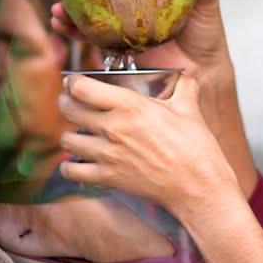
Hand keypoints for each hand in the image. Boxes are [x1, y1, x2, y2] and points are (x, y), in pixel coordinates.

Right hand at [50, 0, 230, 74]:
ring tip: (55, 10)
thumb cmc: (205, 34)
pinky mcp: (114, 49)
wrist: (202, 71)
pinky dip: (73, 33)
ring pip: (85, 15)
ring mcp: (117, 27)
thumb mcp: (208, 6)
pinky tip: (60, 27)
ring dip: (66, 12)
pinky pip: (89, 40)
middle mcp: (126, 5)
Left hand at [55, 72, 237, 216]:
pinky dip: (70, 166)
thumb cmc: (195, 147)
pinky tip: (79, 161)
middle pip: (69, 110)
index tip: (74, 82)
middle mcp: (113, 128)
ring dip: (70, 134)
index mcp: (130, 106)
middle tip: (70, 102)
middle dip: (66, 103)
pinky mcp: (107, 178)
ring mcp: (107, 155)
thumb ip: (183, 87)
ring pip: (67, 140)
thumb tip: (185, 76)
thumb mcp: (189, 109)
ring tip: (78, 132)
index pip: (82, 88)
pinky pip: (71, 171)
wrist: (197, 186)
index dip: (73, 82)